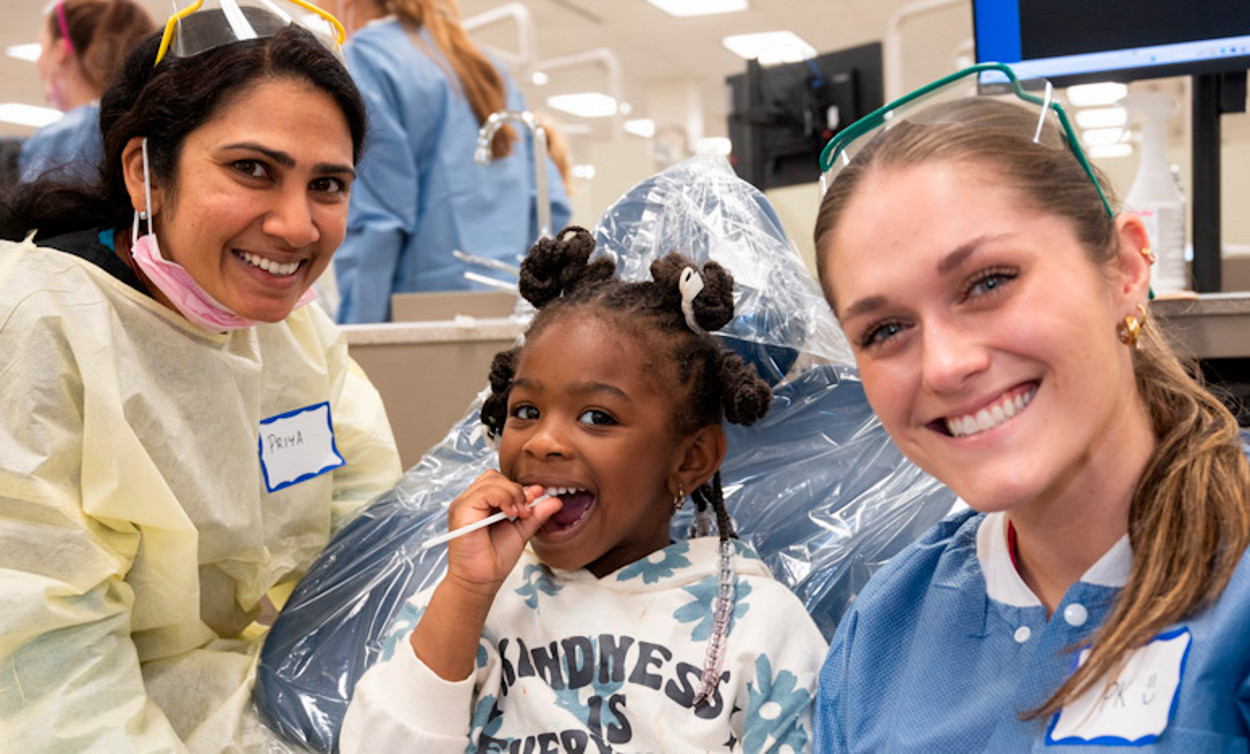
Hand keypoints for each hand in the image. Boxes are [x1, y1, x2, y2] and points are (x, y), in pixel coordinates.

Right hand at [442, 470, 560, 595]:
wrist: (480, 582)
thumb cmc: (495, 560)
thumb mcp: (521, 532)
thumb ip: (535, 515)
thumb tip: (556, 500)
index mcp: (482, 504)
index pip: (501, 481)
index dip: (520, 487)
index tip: (537, 498)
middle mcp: (471, 501)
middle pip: (495, 476)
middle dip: (516, 489)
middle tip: (526, 510)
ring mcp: (464, 504)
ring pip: (491, 479)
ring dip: (511, 493)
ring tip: (518, 514)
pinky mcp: (462, 511)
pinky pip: (484, 492)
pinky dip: (502, 498)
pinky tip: (510, 513)